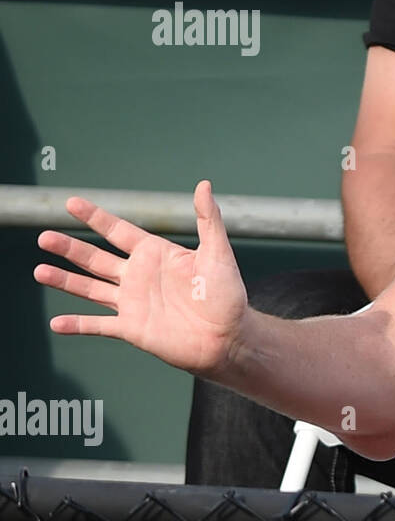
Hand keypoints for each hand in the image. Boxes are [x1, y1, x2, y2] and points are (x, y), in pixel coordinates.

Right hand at [34, 181, 246, 377]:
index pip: (118, 231)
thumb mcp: (217, 252)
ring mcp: (132, 302)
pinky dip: (77, 325)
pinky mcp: (132, 328)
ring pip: (90, 288)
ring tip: (39, 270)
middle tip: (43, 237)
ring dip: (65, 280)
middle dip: (69, 248)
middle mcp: (138, 276)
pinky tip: (56, 324)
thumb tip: (204, 184)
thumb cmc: (227, 294)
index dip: (95, 217)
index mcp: (155, 254)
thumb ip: (208, 219)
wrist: (229, 336)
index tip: (71, 203)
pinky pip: (98, 325)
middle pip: (96, 258)